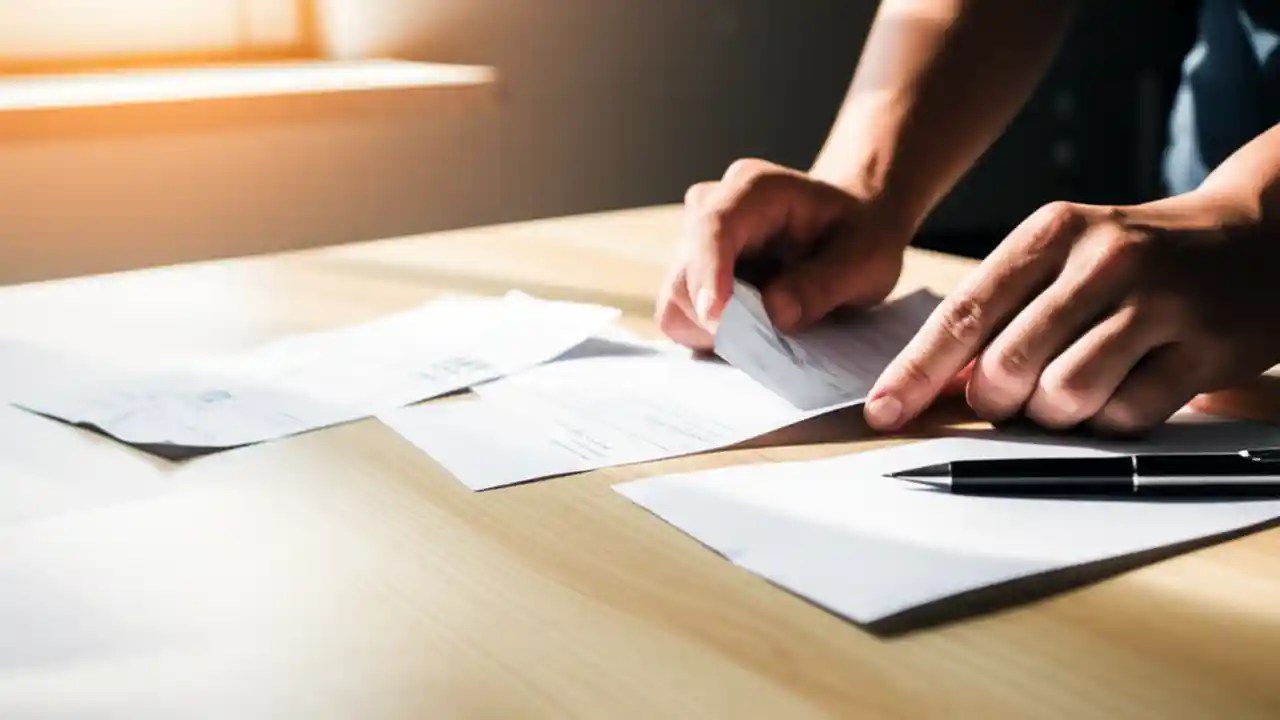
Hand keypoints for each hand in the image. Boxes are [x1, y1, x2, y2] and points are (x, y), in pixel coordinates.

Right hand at [655, 159, 913, 349]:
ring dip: (713, 330)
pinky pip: (679, 316)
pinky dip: (709, 335)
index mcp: (754, 189)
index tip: (718, 318)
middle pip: (683, 273)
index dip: (710, 275)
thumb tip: (775, 312)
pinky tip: (751, 327)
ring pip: (675, 300)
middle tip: (771, 339)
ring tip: (767, 329)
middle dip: (717, 317)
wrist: (847, 229)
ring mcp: (694, 242)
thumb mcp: (866, 259)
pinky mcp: (690, 275)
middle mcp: (710, 208)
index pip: (713, 228)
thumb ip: (823, 283)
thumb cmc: (859, 236)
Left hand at [866, 192, 1279, 433]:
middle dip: (996, 402)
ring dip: (1054, 415)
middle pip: (1008, 364)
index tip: (883, 412)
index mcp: (1052, 233)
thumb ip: (1001, 311)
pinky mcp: (1205, 349)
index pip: (964, 312)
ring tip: (1074, 390)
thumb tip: (936, 384)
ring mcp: (1159, 303)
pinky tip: (1124, 389)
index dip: (917, 371)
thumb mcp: (1064, 257)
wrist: (1255, 239)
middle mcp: (1103, 259)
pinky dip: (1109, 421)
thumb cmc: (1135, 259)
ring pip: (1065, 396)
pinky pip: (1126, 416)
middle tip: (1014, 399)